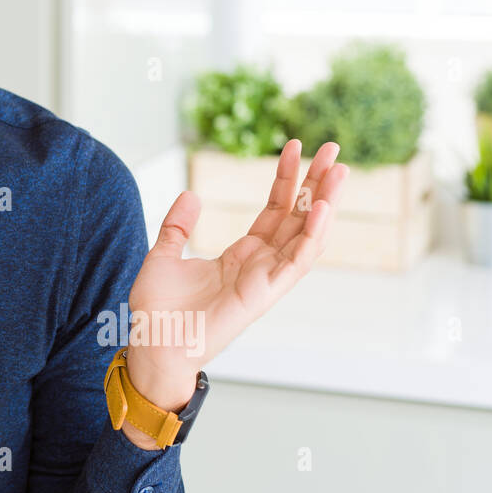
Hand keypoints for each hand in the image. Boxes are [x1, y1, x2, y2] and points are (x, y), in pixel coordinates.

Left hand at [124, 138, 349, 410]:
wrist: (152, 345)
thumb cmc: (159, 311)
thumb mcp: (164, 256)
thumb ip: (178, 226)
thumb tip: (191, 193)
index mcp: (241, 256)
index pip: (274, 211)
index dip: (287, 180)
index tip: (295, 147)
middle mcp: (260, 266)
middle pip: (297, 218)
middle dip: (316, 184)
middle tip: (333, 149)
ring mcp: (265, 280)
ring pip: (306, 236)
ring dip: (324, 203)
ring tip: (338, 170)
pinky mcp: (264, 295)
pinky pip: (296, 263)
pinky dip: (312, 237)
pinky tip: (322, 210)